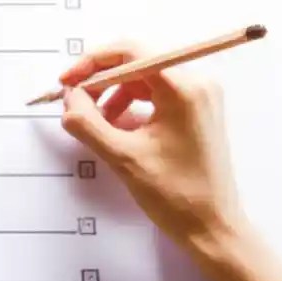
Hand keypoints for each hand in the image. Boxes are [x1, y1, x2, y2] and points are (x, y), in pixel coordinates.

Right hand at [58, 42, 250, 260]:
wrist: (213, 228)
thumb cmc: (177, 196)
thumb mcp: (122, 157)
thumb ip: (88, 123)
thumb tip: (69, 100)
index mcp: (184, 89)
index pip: (130, 52)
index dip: (92, 62)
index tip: (68, 81)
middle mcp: (197, 85)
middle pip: (138, 62)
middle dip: (102, 81)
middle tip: (75, 102)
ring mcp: (201, 98)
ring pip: (145, 79)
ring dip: (115, 94)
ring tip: (97, 122)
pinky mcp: (198, 112)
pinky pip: (158, 95)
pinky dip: (133, 105)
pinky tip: (118, 128)